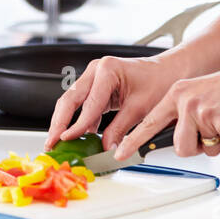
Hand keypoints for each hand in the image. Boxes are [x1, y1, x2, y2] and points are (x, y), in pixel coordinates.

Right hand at [43, 54, 182, 152]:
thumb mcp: (140, 109)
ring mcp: (94, 76)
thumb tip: (106, 149)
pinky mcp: (97, 86)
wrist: (168, 71)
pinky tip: (76, 136)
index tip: (65, 140)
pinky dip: (78, 120)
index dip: (75, 125)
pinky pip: (82, 104)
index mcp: (107, 70)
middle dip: (59, 123)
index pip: (87, 104)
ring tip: (58, 142)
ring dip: (64, 122)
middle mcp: (97, 70)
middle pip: (70, 99)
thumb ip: (120, 130)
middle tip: (51, 143)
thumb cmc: (159, 82)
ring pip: (72, 101)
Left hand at [113, 60, 219, 159]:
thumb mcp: (195, 93)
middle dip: (195, 146)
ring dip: (216, 143)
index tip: (119, 153)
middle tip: (209, 129)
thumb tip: (176, 139)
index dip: (133, 140)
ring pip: (204, 150)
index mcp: (177, 95)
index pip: (150, 122)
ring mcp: (206, 113)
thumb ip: (181, 113)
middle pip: (181, 147)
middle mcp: (188, 103)